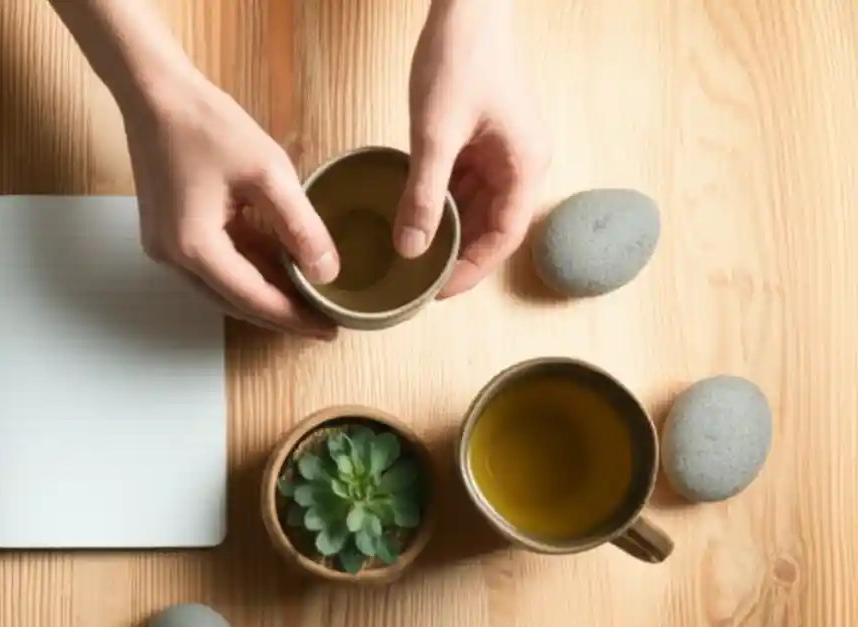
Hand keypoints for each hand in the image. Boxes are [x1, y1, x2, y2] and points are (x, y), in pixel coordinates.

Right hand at [122, 78, 338, 337]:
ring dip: (263, 295)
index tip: (330, 330)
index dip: (294, 318)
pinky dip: (245, 271)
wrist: (156, 94)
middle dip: (280, 314)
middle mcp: (172, 258)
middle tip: (322, 323)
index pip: (253, 299)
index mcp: (194, 247)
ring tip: (306, 300)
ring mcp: (165, 248)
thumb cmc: (207, 124)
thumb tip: (327, 272)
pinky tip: (276, 268)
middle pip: (235, 302)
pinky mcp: (167, 233)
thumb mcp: (268, 172)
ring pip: (223, 287)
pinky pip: (211, 265)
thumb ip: (300, 225)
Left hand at [395, 0, 549, 297]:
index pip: (502, 238)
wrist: (467, 6)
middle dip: (454, 255)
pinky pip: (461, 182)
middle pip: (489, 226)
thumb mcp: (435, 134)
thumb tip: (412, 249)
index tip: (436, 294)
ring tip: (407, 255)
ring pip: (472, 206)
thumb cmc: (461, 60)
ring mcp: (500, 151)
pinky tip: (408, 215)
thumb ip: (424, 194)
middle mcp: (519, 164)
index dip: (471, 271)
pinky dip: (437, 201)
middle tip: (414, 281)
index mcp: (524, 167)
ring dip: (444, 229)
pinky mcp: (479, 138)